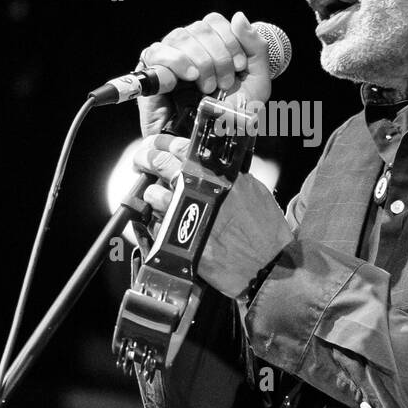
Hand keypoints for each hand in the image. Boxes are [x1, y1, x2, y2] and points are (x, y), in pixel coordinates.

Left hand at [132, 135, 292, 297]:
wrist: (267, 265)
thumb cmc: (265, 231)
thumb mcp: (252, 190)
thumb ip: (227, 176)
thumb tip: (208, 166)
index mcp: (219, 174)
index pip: (181, 146)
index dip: (161, 142)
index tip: (155, 144)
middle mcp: (200, 189)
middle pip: (159, 163)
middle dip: (145, 158)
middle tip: (141, 161)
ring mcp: (186, 214)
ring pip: (154, 194)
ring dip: (152, 194)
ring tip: (156, 196)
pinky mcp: (178, 239)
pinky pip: (156, 224)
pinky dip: (157, 220)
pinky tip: (165, 222)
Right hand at [136, 11, 272, 137]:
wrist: (210, 144)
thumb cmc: (232, 118)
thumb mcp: (257, 83)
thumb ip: (256, 48)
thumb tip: (239, 16)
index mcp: (212, 46)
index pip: (215, 21)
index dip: (230, 40)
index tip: (239, 67)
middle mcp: (190, 48)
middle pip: (200, 27)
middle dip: (218, 56)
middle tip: (223, 83)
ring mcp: (169, 58)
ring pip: (181, 36)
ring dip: (201, 60)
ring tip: (207, 86)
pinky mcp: (150, 72)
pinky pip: (157, 51)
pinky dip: (177, 61)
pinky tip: (190, 77)